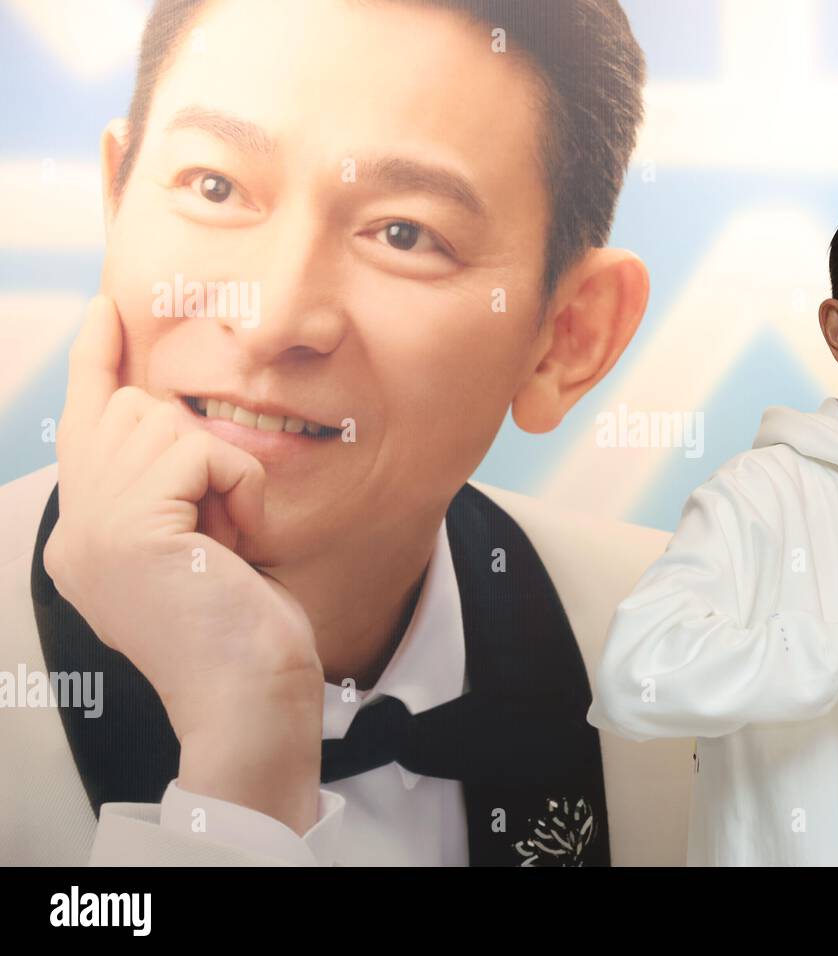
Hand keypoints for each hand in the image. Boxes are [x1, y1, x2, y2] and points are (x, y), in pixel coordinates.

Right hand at [43, 294, 323, 832]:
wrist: (253, 694)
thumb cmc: (248, 630)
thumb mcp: (202, 549)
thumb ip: (173, 492)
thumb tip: (177, 431)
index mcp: (89, 539)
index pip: (83, 423)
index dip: (95, 361)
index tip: (103, 308)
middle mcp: (78, 530)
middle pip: (132, 413)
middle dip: (195, 452)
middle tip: (222, 532)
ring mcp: (94, 527)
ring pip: (168, 424)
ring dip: (223, 476)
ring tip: (229, 543)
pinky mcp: (128, 526)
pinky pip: (201, 452)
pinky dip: (238, 489)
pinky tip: (238, 542)